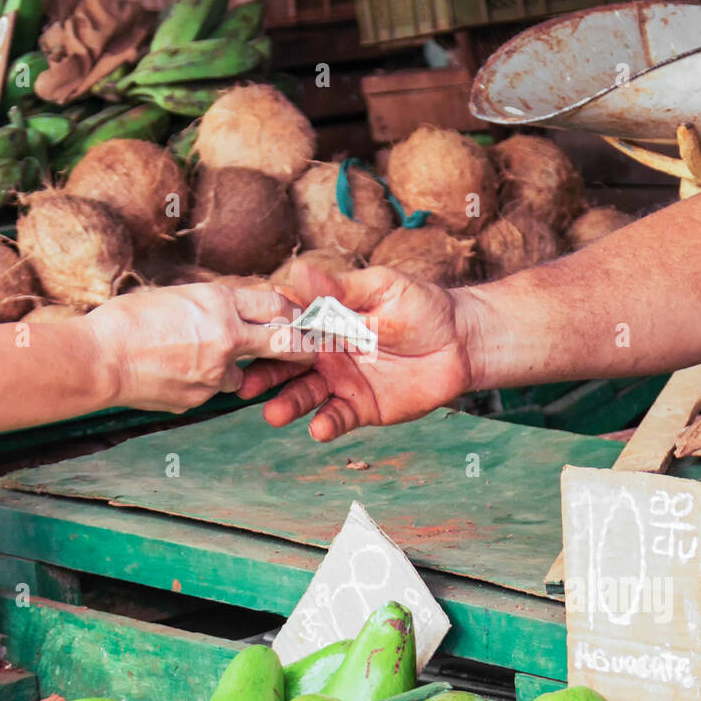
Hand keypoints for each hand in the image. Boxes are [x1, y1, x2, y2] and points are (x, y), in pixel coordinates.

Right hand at [90, 282, 308, 412]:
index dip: (291, 311)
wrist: (98, 360)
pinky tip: (167, 375)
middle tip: (313, 348)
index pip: (274, 304)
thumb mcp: (177, 297)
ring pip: (238, 373)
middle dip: (301, 346)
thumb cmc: (128, 321)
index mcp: (219, 303)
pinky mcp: (200, 399)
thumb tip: (236, 310)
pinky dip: (196, 383)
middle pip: (282, 342)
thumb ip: (212, 306)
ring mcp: (215, 373)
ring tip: (186, 359)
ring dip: (226, 368)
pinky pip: (208, 390)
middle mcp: (226, 337)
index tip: (301, 317)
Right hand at [239, 263, 476, 440]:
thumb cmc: (421, 306)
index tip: (241, 337)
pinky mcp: (360, 407)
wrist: (460, 343)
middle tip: (244, 385)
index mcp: (324, 321)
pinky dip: (326, 425)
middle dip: (265, 375)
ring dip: (288, 404)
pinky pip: (337, 418)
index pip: (286, 326)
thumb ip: (341, 289)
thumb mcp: (381, 288)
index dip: (264, 332)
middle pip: (286, 365)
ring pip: (305, 395)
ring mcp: (341, 382)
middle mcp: (325, 353)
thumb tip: (300, 271)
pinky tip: (318, 429)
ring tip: (272, 413)